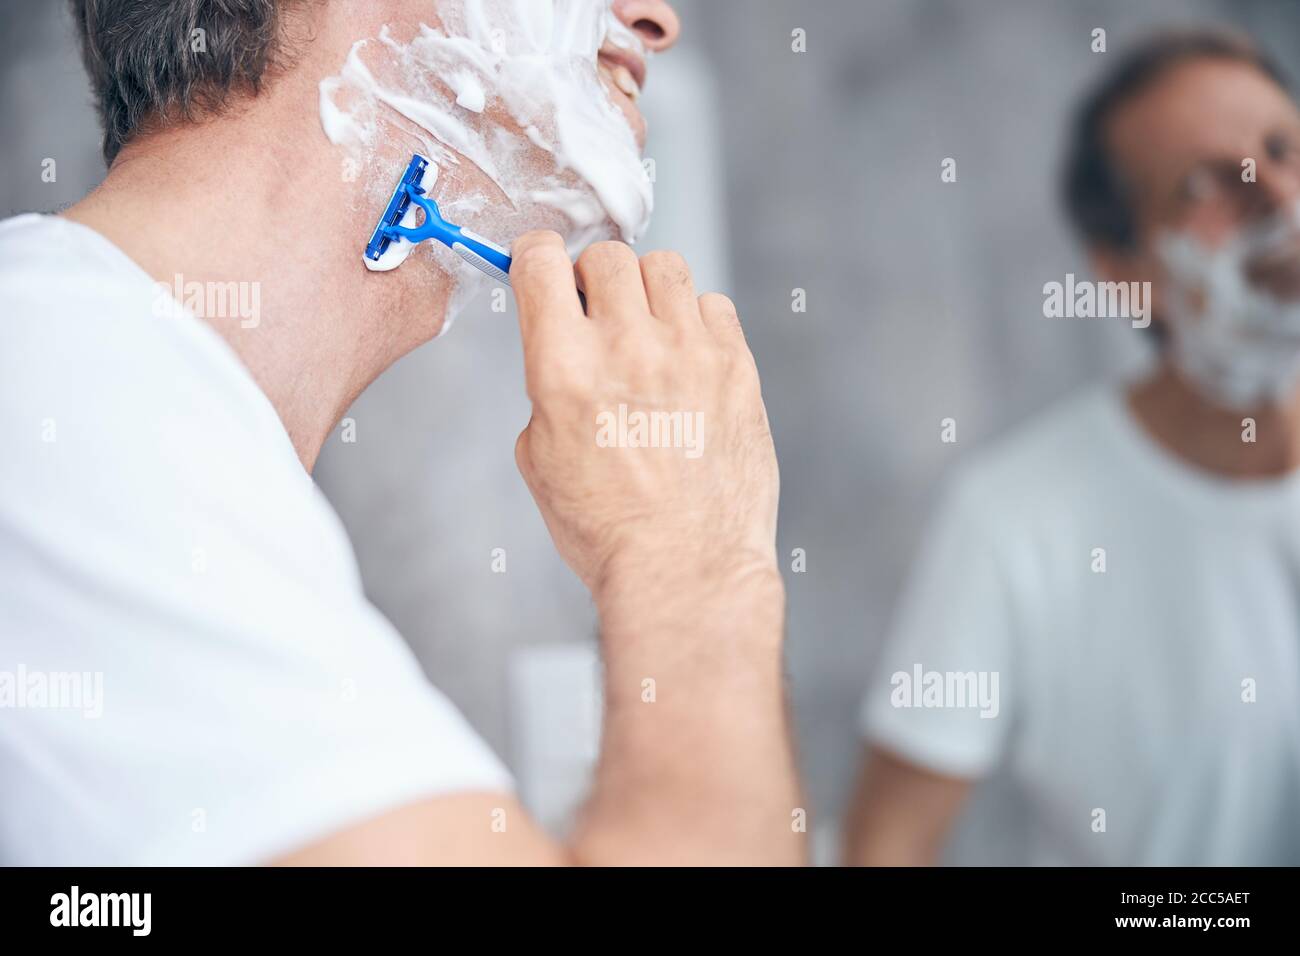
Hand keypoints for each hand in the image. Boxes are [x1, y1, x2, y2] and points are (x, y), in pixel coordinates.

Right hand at [509, 231, 779, 598]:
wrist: (685, 567)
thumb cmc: (609, 530)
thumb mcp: (539, 460)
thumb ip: (546, 390)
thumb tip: (562, 355)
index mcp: (564, 367)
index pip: (541, 260)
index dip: (536, 258)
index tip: (542, 268)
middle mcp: (628, 346)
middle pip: (607, 255)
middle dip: (593, 278)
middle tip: (598, 315)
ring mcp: (690, 352)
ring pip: (665, 267)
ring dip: (647, 290)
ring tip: (648, 332)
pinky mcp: (737, 367)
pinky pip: (714, 306)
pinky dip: (696, 321)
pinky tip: (688, 360)